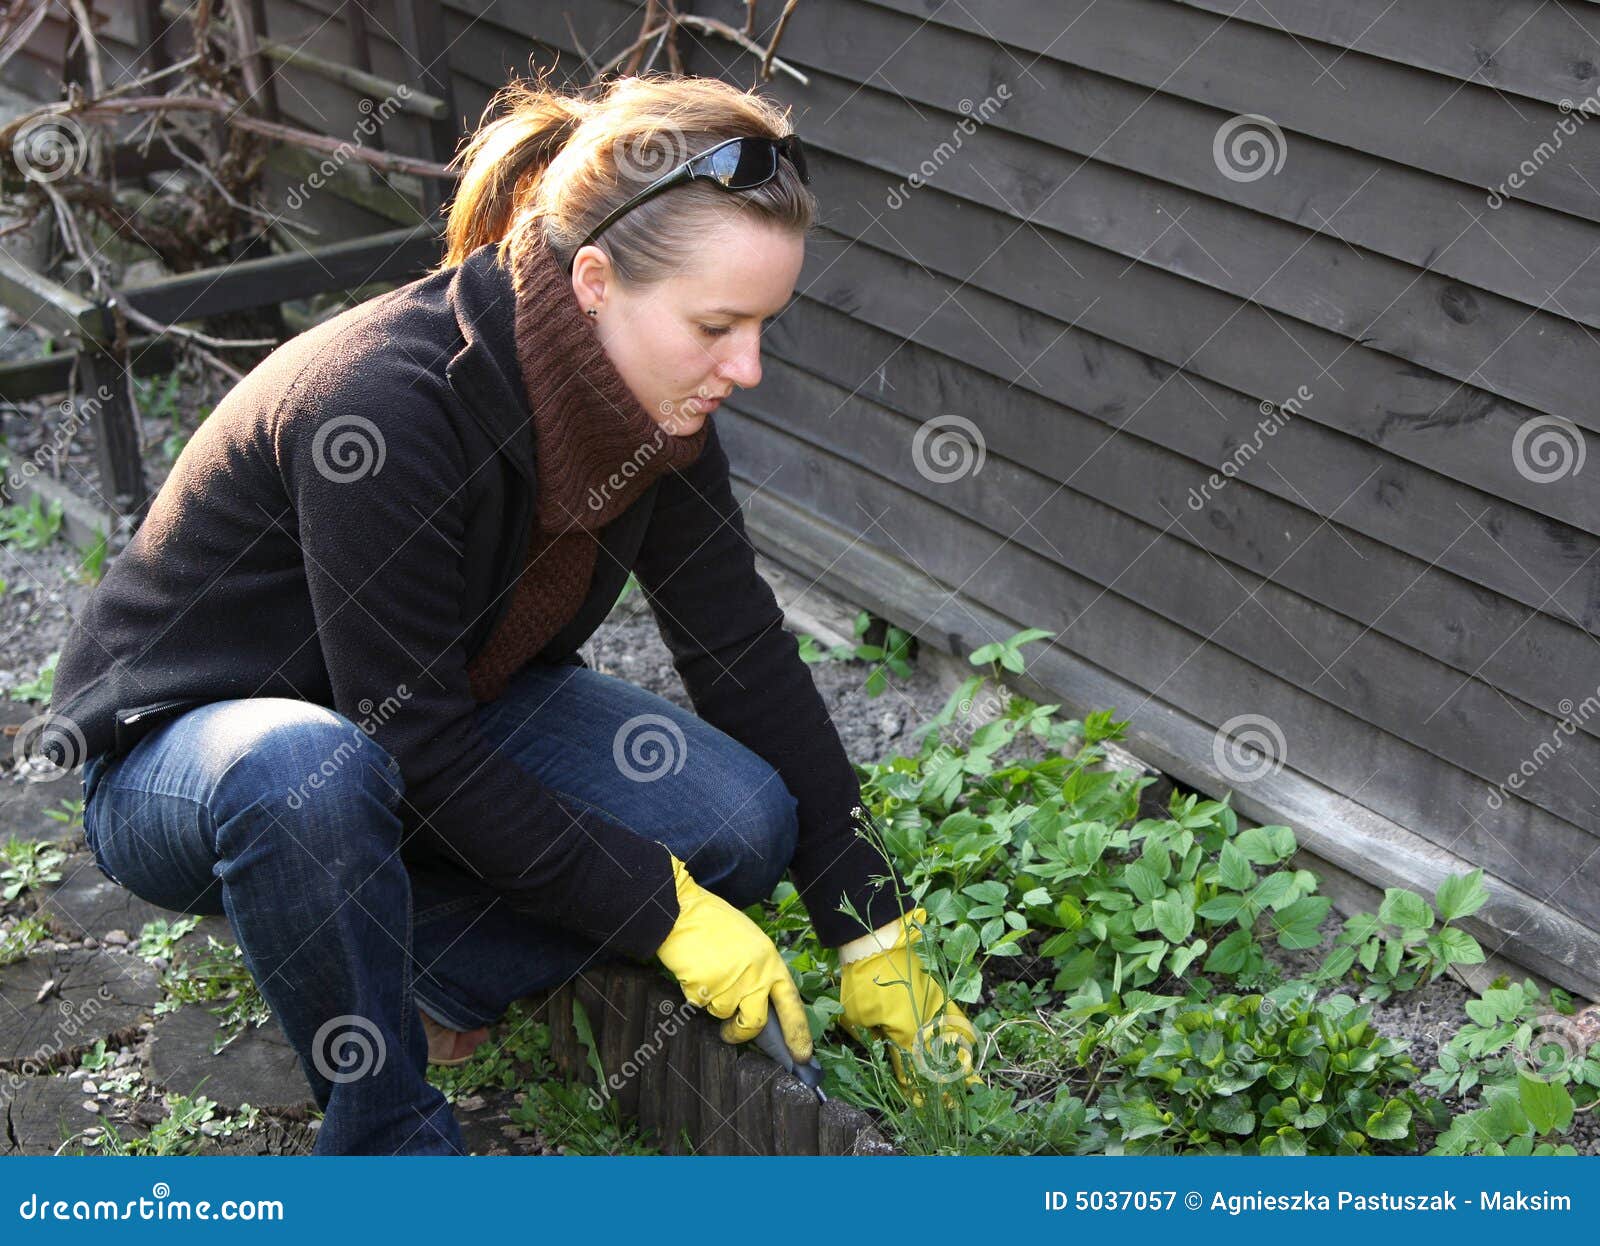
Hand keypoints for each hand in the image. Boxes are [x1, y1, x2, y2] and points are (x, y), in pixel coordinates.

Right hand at [655, 854, 812, 1059]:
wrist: (682, 910)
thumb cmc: (714, 924)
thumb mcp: (751, 942)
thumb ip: (760, 971)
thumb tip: (761, 1004)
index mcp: (771, 961)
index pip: (791, 1003)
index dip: (798, 1032)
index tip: (802, 1055)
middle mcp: (755, 974)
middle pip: (756, 1022)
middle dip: (742, 1033)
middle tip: (732, 1034)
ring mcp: (730, 982)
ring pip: (722, 1013)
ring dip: (712, 1002)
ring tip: (706, 975)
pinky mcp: (705, 988)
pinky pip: (701, 1005)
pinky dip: (695, 994)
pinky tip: (693, 971)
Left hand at [838, 907, 980, 1090]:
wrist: (876, 946)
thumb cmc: (861, 983)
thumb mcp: (856, 1019)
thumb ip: (872, 1040)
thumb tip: (883, 1051)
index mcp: (905, 1036)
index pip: (910, 1072)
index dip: (915, 1092)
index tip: (921, 1107)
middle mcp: (925, 1026)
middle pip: (937, 1063)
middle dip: (945, 1089)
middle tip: (955, 1109)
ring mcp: (936, 1009)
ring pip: (954, 1043)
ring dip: (962, 1066)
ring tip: (973, 1086)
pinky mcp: (940, 994)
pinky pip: (956, 1018)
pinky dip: (964, 1034)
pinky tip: (970, 1046)